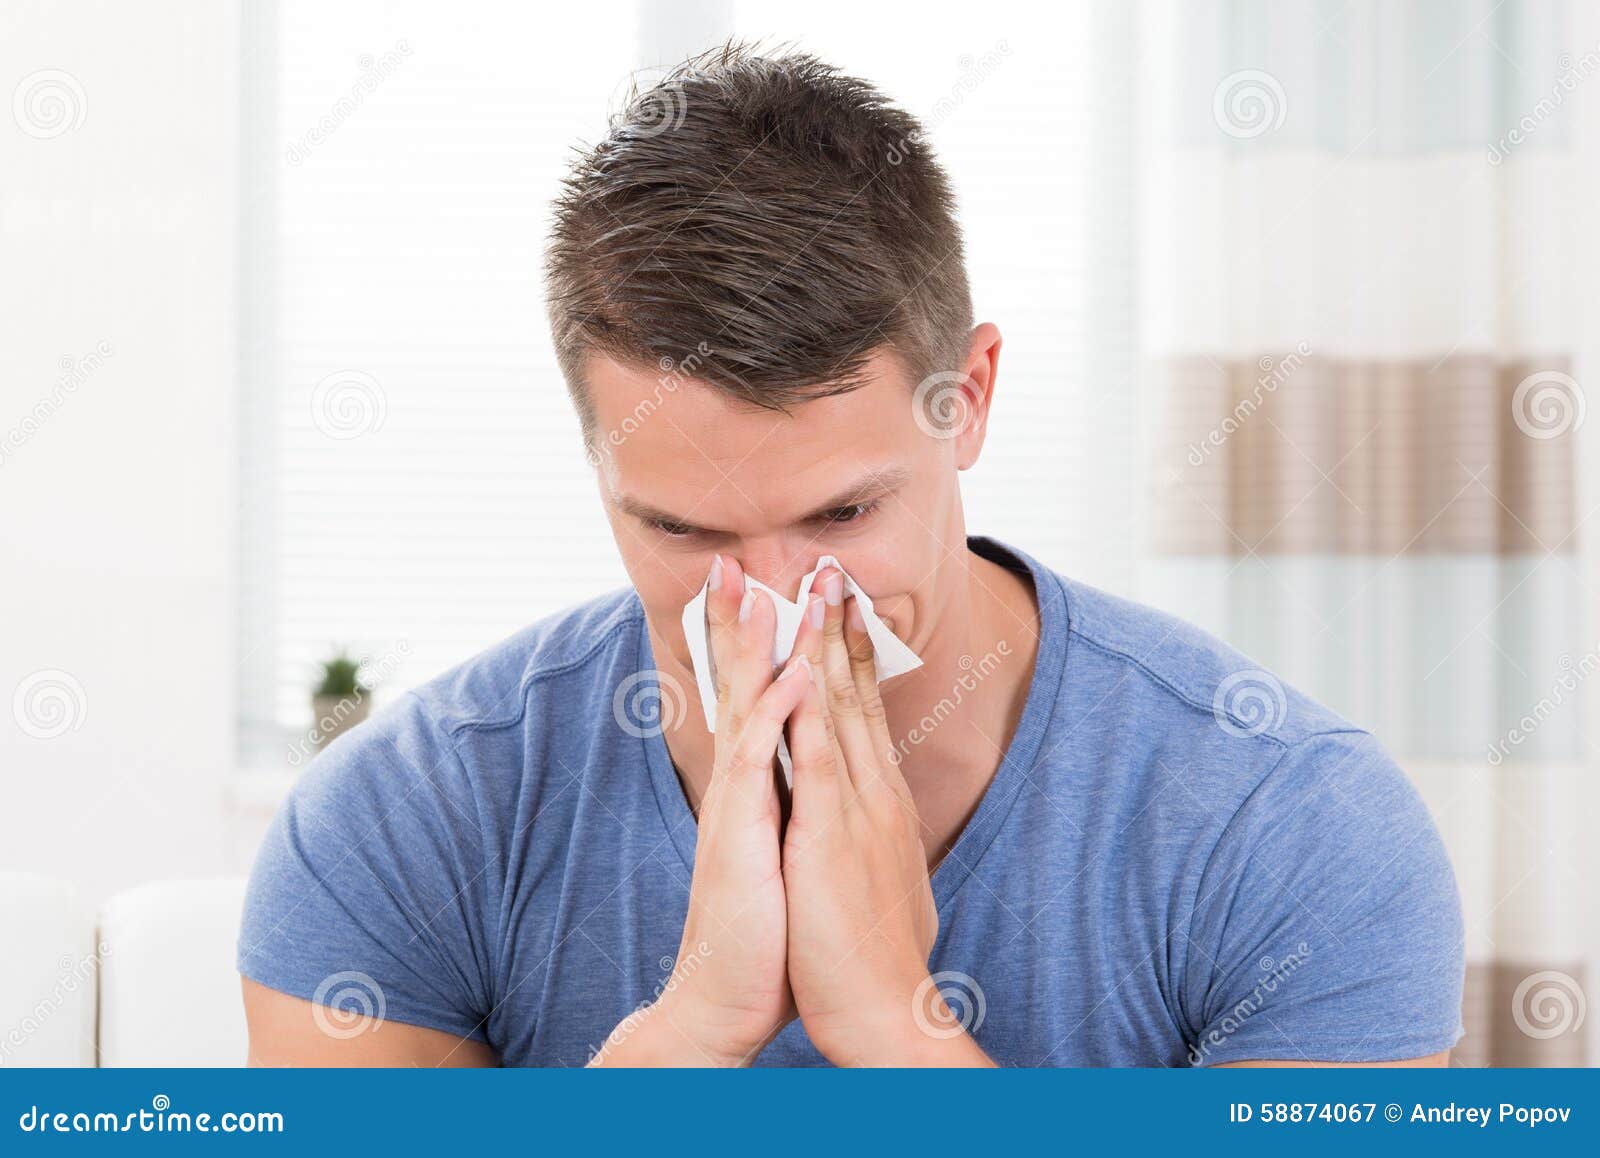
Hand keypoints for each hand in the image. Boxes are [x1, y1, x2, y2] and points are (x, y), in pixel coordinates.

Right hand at [592, 554, 809, 1066]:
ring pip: (744, 708)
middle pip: (739, 687)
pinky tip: (788, 674)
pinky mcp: (742, 833)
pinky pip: (758, 761)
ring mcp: (738, 805)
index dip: (760, 647)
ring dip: (751, 646)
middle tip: (736, 562)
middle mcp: (741, 787)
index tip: (767, 593)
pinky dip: (773, 714)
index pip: (758, 700)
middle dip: (738, 623)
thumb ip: (786, 813)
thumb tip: (801, 788)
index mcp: (756, 790)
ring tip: (756, 587)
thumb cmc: (761, 935)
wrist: (725, 999)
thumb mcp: (780, 858)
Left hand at [781, 569, 992, 1065]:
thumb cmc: (872, 957)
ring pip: (839, 708)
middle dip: (841, 627)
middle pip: (854, 694)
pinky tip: (798, 664)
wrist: (885, 1014)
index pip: (862, 713)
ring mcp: (857, 810)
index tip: (840, 606)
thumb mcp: (879, 882)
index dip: (850, 655)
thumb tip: (876, 824)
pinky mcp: (832, 835)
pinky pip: (818, 756)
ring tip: (817, 586)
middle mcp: (873, 794)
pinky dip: (808, 706)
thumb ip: (873, 841)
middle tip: (831, 566)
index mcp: (880, 803)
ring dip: (826, 643)